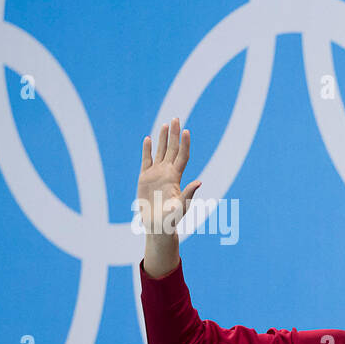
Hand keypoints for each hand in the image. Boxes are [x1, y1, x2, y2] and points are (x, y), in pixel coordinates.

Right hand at [136, 118, 200, 237]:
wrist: (158, 225)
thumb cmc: (172, 218)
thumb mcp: (182, 205)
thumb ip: (189, 193)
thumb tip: (199, 182)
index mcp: (176, 177)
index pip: (182, 156)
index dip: (184, 143)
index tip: (186, 131)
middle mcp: (167, 172)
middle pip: (172, 149)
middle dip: (174, 134)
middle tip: (176, 118)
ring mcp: (156, 174)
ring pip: (160, 152)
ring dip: (162, 138)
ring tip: (165, 124)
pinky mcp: (145, 177)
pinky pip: (146, 160)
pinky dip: (147, 149)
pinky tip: (147, 139)